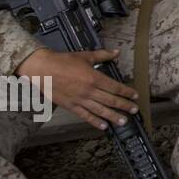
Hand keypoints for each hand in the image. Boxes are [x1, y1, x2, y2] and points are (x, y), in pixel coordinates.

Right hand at [18, 47, 137, 130]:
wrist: (43, 69)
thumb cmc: (63, 61)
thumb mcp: (86, 56)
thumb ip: (103, 55)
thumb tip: (117, 52)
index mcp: (94, 78)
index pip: (116, 87)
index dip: (127, 92)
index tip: (135, 96)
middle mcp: (89, 91)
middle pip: (111, 100)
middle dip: (125, 106)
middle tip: (135, 110)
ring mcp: (80, 100)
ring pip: (101, 110)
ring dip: (114, 116)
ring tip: (124, 121)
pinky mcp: (71, 106)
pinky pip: (85, 115)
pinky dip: (95, 122)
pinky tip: (104, 126)